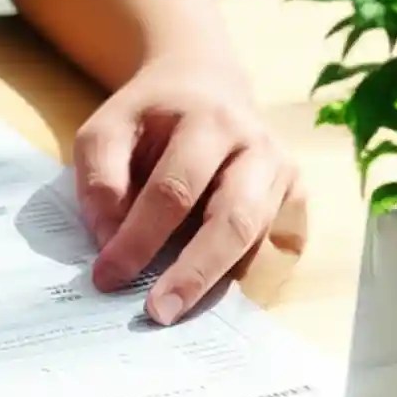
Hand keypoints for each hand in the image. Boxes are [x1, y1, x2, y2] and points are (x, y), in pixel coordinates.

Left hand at [73, 55, 304, 324]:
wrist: (205, 82)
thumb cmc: (150, 116)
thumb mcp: (107, 129)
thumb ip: (101, 180)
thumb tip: (110, 240)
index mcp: (208, 122)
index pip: (174, 191)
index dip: (139, 238)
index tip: (107, 276)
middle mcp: (257, 147)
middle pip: (234, 221)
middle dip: (194, 273)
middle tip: (158, 313)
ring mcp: (284, 174)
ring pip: (256, 241)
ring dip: (215, 282)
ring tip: (175, 312)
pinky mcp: (295, 199)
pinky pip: (276, 250)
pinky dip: (243, 278)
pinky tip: (209, 298)